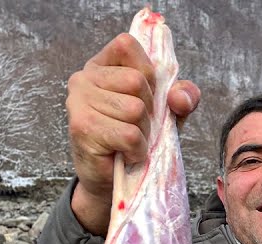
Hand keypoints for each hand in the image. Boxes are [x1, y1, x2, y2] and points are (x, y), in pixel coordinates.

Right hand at [66, 33, 199, 234]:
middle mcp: (83, 78)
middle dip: (149, 111)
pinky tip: (125, 154)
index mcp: (101, 65)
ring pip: (135, 109)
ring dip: (143, 134)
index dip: (148, 73)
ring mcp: (79, 102)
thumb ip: (182, 96)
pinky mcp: (83, 128)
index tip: (145, 96)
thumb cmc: (136, 139)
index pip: (127, 44)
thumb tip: (179, 97)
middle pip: (136, 81)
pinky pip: (129, 135)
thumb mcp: (166, 112)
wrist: (111, 180)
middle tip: (136, 127)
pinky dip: (137, 151)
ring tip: (129, 142)